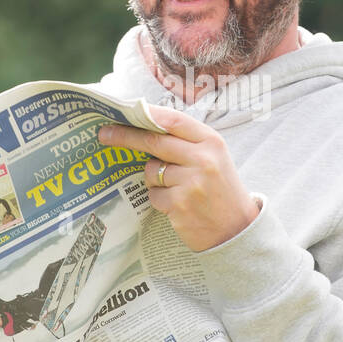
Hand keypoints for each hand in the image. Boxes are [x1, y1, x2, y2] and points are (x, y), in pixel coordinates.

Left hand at [98, 104, 259, 252]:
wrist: (238, 230)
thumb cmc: (220, 190)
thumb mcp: (213, 158)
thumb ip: (186, 143)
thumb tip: (145, 128)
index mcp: (211, 142)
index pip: (173, 120)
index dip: (146, 114)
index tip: (124, 111)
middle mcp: (203, 159)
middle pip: (154, 141)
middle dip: (125, 137)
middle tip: (105, 134)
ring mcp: (191, 182)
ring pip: (151, 171)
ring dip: (155, 179)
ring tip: (179, 189)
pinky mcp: (180, 204)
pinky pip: (153, 195)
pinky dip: (159, 199)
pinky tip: (178, 205)